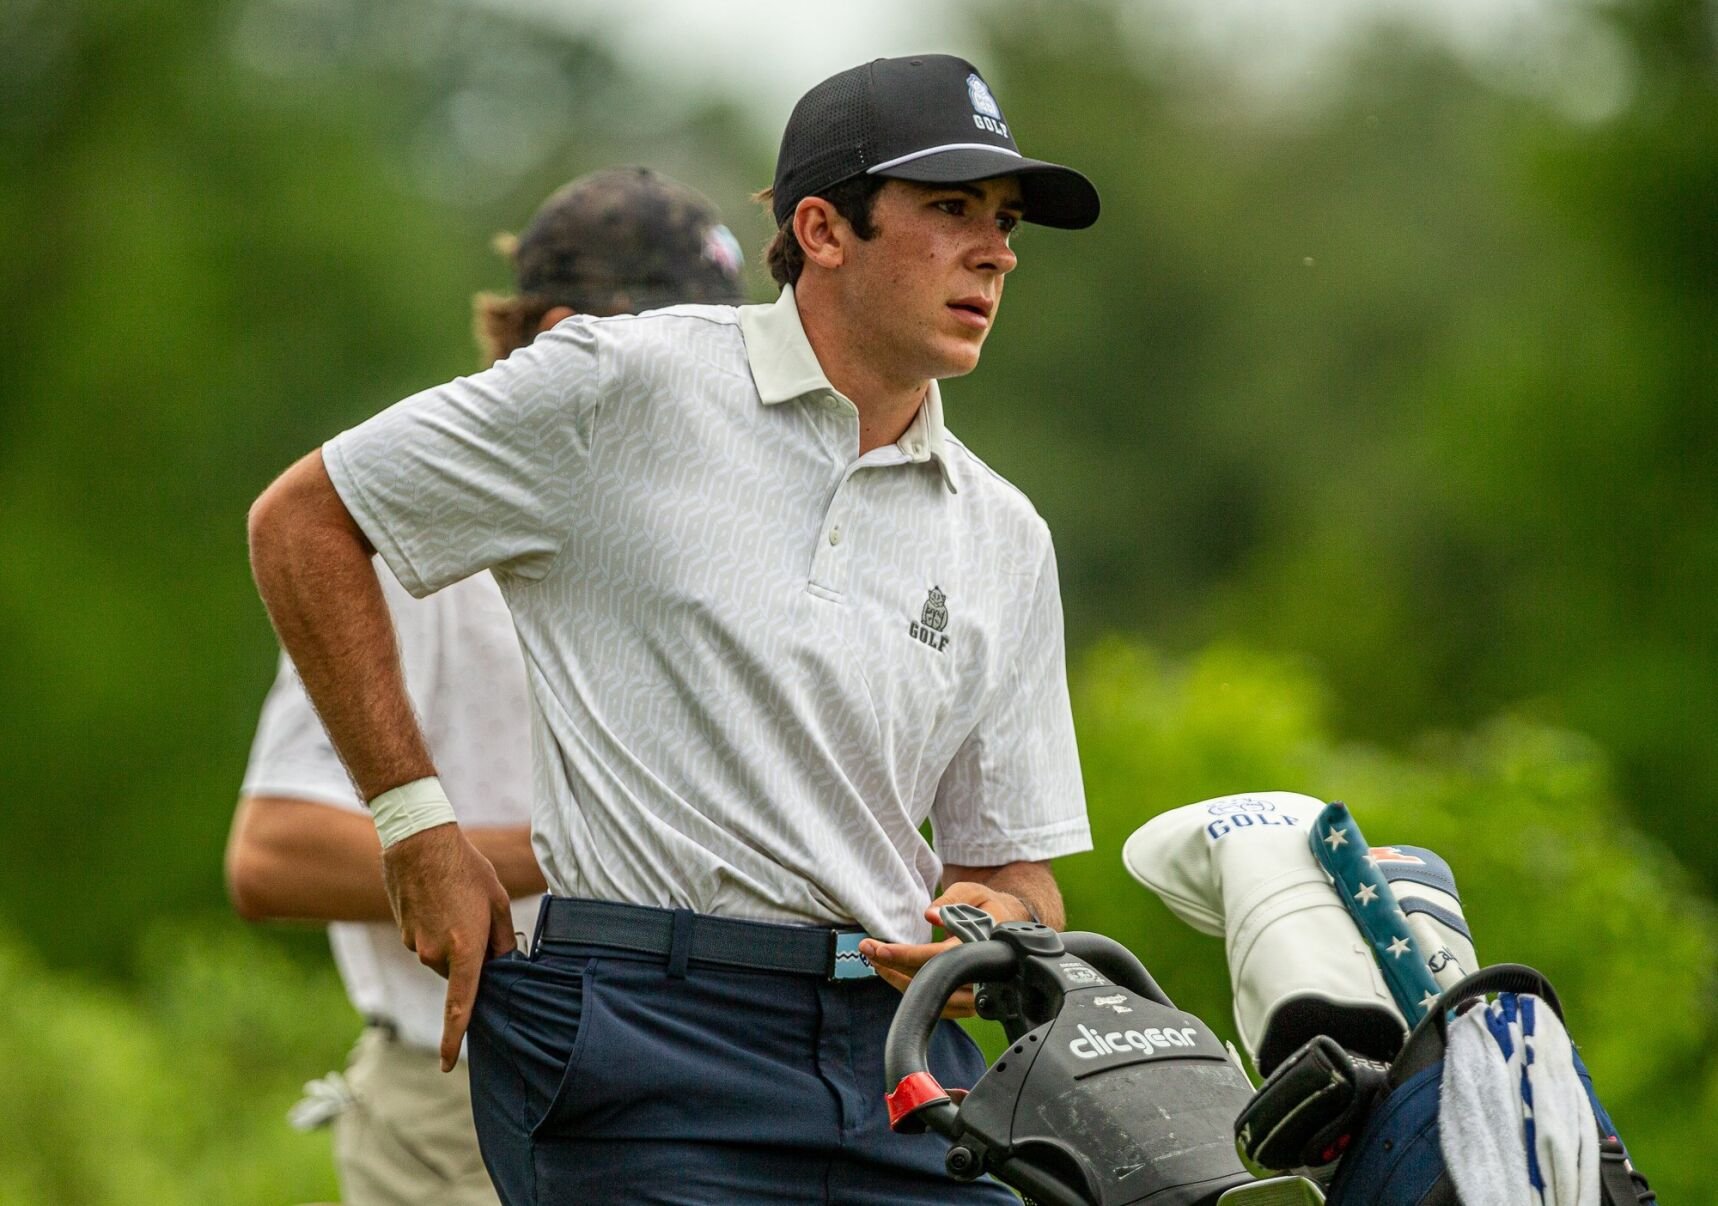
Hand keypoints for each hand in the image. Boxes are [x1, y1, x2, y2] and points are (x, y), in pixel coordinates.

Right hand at [380, 822, 515, 1069]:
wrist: (419, 843)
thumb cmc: (467, 868)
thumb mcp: (497, 901)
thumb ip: (500, 939)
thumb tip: (502, 965)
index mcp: (464, 950)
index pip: (461, 1006)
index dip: (454, 1038)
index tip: (447, 1064)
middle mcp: (435, 955)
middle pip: (457, 974)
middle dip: (469, 959)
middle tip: (478, 921)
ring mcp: (416, 945)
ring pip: (441, 958)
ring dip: (452, 941)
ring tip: (457, 902)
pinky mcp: (404, 934)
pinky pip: (425, 943)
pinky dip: (436, 929)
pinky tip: (441, 901)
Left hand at [859, 881, 1035, 1017]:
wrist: (1010, 927)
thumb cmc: (989, 907)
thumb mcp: (974, 892)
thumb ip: (954, 899)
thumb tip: (929, 915)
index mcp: (982, 947)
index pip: (939, 958)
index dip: (906, 955)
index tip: (879, 949)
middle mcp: (980, 977)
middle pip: (929, 981)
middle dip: (892, 966)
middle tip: (866, 949)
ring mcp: (975, 996)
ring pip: (929, 996)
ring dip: (896, 979)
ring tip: (873, 958)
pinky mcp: (966, 1003)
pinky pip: (933, 1001)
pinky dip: (910, 988)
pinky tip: (891, 971)